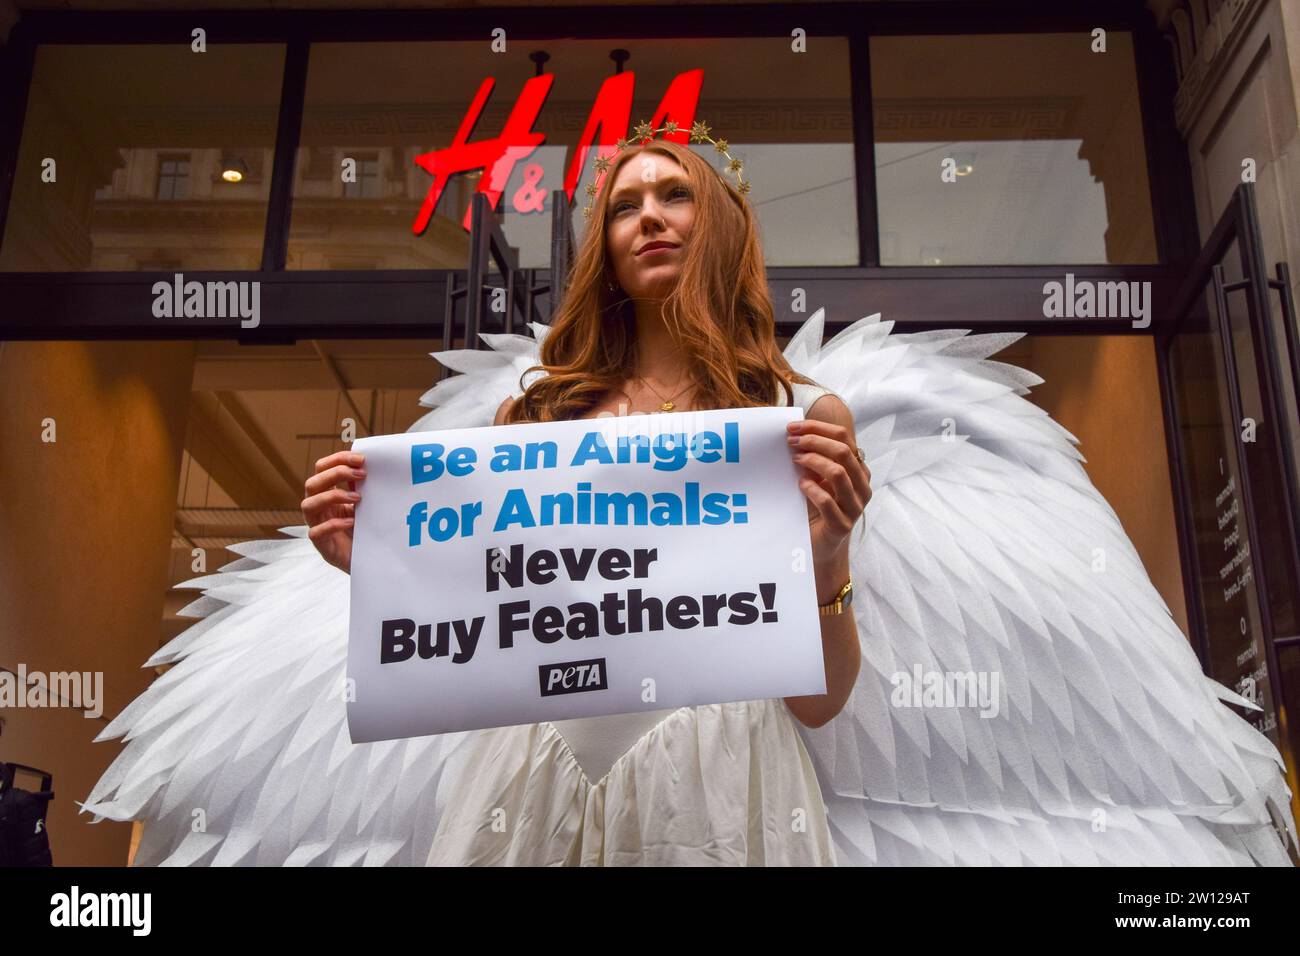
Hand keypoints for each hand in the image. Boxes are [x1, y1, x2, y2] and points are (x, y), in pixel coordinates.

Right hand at [303, 450, 365, 573]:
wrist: (370, 559)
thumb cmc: (365, 528)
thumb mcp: (365, 504)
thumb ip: (362, 486)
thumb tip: (370, 464)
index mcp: (327, 493)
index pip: (322, 469)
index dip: (338, 460)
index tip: (360, 459)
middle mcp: (318, 508)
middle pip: (312, 484)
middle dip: (335, 474)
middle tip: (361, 474)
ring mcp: (317, 526)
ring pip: (308, 505)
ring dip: (332, 496)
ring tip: (358, 498)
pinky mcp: (322, 545)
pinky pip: (316, 532)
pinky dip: (333, 524)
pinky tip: (352, 522)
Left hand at [787, 419, 871, 566]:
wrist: (822, 546)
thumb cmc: (819, 509)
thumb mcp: (820, 479)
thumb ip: (817, 459)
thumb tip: (797, 434)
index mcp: (859, 471)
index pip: (844, 438)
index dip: (818, 428)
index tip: (793, 427)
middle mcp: (862, 487)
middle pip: (843, 452)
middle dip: (814, 441)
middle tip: (791, 442)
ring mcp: (854, 507)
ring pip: (838, 473)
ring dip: (813, 462)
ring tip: (796, 460)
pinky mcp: (842, 525)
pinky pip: (827, 501)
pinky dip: (811, 488)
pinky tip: (801, 485)